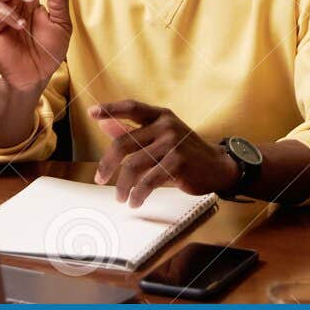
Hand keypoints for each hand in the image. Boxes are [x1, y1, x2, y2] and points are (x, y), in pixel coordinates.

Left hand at [90, 100, 239, 207]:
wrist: (217, 167)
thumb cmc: (184, 151)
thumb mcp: (160, 136)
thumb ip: (133, 131)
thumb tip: (104, 124)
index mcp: (160, 115)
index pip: (131, 108)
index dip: (110, 109)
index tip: (92, 113)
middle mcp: (165, 126)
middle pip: (124, 143)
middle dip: (108, 163)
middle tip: (99, 178)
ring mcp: (173, 143)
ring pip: (134, 165)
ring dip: (123, 185)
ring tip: (120, 197)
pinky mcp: (178, 163)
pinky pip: (149, 180)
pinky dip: (138, 193)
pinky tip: (135, 201)